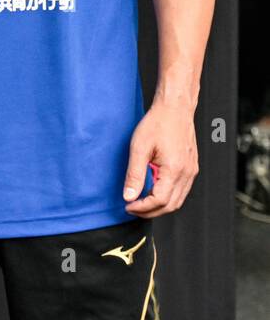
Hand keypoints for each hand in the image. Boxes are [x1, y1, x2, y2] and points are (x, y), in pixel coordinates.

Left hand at [124, 102, 198, 216]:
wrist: (175, 108)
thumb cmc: (157, 123)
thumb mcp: (139, 147)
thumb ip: (134, 174)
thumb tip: (129, 196)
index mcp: (175, 169)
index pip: (159, 200)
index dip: (142, 207)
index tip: (128, 206)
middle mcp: (187, 173)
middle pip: (170, 205)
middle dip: (150, 211)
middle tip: (132, 208)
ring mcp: (191, 171)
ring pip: (177, 200)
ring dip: (159, 206)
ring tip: (140, 202)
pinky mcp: (191, 168)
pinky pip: (181, 190)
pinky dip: (167, 196)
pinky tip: (153, 191)